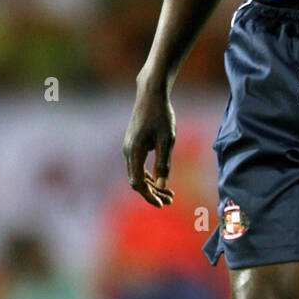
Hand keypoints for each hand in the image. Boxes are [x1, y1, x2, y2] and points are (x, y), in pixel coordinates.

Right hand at [123, 77, 175, 206]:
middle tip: (170, 201)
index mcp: (134, 152)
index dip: (149, 196)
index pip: (138, 183)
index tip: (163, 204)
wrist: (151, 94)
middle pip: (137, 181)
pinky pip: (138, 165)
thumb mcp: (168, 140)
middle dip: (153, 193)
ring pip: (138, 174)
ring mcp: (129, 148)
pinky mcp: (133, 144)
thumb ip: (164, 163)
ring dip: (152, 185)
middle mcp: (127, 152)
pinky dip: (149, 174)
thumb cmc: (161, 115)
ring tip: (170, 194)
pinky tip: (161, 179)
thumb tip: (162, 185)